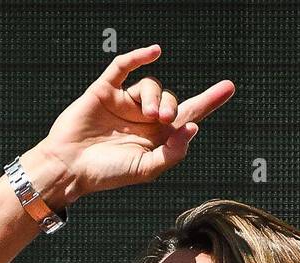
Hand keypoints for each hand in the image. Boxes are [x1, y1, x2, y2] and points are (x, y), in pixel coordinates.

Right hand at [33, 46, 234, 201]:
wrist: (70, 168)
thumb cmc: (106, 174)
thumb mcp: (146, 170)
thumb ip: (173, 152)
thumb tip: (194, 127)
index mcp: (156, 137)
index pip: (189, 115)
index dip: (209, 101)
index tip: (229, 87)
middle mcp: (143, 118)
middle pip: (171, 100)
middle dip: (172, 106)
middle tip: (163, 120)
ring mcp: (124, 102)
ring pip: (151, 85)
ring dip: (155, 96)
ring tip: (148, 114)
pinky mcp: (105, 90)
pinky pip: (124, 67)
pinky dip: (139, 57)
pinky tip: (154, 52)